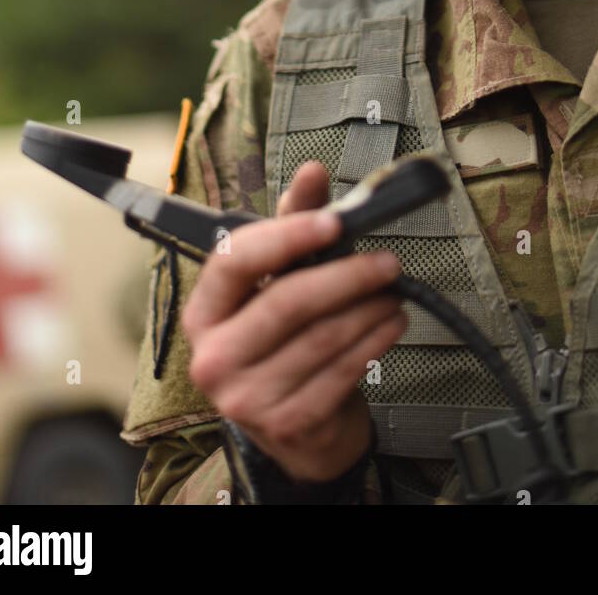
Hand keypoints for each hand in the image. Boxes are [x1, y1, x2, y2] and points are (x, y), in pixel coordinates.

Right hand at [181, 160, 406, 482]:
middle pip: (285, 303)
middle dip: (345, 276)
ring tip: (393, 292)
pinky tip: (390, 325)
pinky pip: (339, 374)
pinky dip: (372, 344)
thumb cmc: (281, 338)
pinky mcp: (285, 425)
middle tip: (386, 261)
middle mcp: (213, 357)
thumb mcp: (280, 277)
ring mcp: (245, 398)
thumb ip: (294, 223)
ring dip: (368, 310)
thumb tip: (312, 171)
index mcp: (204, 311)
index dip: (286, 237)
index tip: (335, 222)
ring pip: (320, 339)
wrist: (294, 425)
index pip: (234, 262)